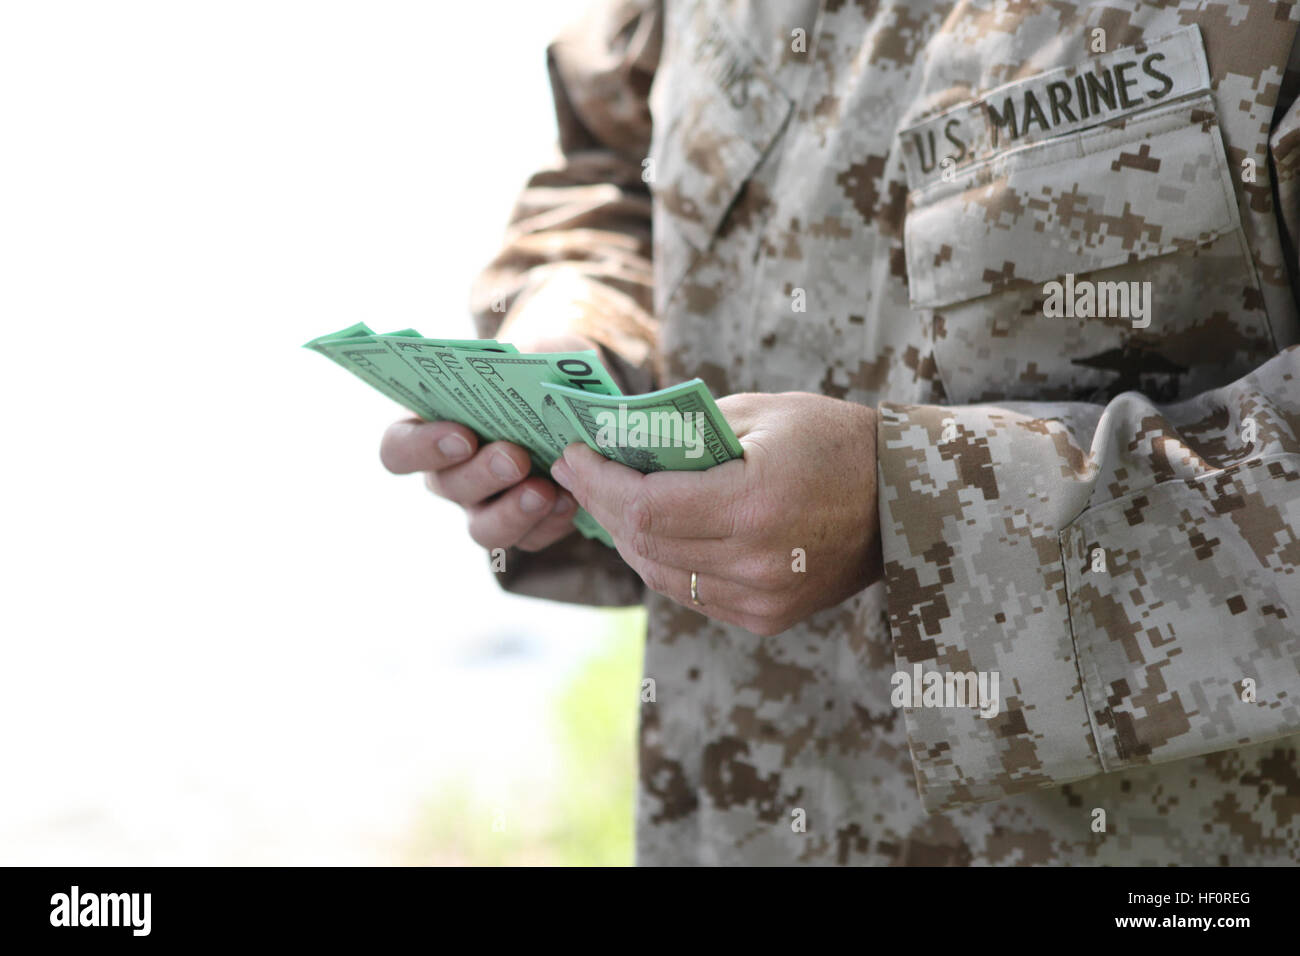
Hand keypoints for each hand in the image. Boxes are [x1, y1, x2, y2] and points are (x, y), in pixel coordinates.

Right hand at [378, 331, 596, 553]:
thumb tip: (542, 365)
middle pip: (446, 487)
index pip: (398, 448)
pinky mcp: (524, 526)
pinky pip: (529, 538)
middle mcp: (449, 473)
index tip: (462, 435)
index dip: (422, 447)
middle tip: (515, 458)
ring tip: (544, 491)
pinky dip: (550, 523)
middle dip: (481, 474)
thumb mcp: (529, 353)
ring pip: (483, 528)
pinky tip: (570, 501)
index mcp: (430, 427)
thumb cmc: (535, 370)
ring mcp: (484, 505)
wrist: (573, 396)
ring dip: (512, 513)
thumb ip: (522, 359)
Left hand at [550, 391, 882, 635]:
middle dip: (603, 505)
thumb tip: (617, 440)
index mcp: (755, 504)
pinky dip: (664, 562)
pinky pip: (691, 593)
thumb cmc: (833, 440)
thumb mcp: (760, 414)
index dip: (599, 482)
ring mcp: (762, 599)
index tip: (574, 454)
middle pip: (645, 542)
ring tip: (608, 500)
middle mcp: (756, 563)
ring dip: (627, 537)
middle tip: (579, 473)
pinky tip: (652, 531)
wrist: (903, 499)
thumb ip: (686, 431)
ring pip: (661, 575)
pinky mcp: (767, 617)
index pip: (646, 506)